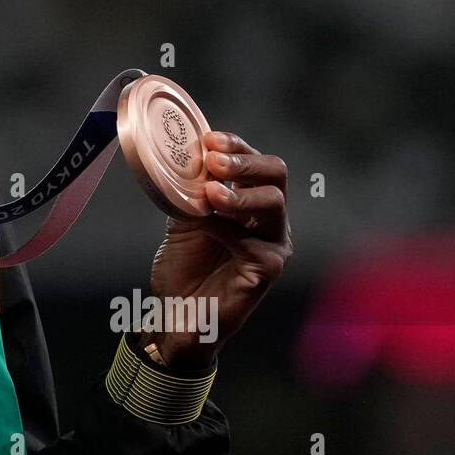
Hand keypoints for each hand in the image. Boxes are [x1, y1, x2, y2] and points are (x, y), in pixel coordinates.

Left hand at [144, 130, 291, 369]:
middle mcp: (270, 219)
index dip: (236, 145)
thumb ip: (187, 189)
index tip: (209, 140)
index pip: (256, 161)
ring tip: (211, 192)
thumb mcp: (182, 217)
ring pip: (274, 204)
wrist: (178, 314)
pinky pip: (253, 242)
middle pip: (276, 174)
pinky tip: (204, 224)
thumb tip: (181, 156)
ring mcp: (273, 244)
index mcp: (251, 201)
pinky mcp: (266, 270)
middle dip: (244, 162)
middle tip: (214, 161)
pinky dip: (225, 228)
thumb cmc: (185, 266)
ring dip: (240, 193)